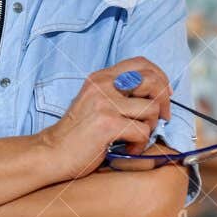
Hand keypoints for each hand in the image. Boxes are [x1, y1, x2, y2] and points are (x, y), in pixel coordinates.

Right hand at [39, 57, 172, 180]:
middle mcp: (102, 85)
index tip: (163, 96)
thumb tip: (157, 94)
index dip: (161, 78)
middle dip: (164, 102)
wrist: (52, 152)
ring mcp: (104, 103)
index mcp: (101, 77)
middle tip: (161, 119)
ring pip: (151, 109)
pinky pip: (142, 131)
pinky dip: (140, 145)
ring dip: (150, 128)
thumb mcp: (95, 102)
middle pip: (152, 81)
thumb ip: (118, 93)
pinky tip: (126, 149)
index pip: (141, 63)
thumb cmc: (77, 133)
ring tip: (135, 139)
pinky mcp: (107, 123)